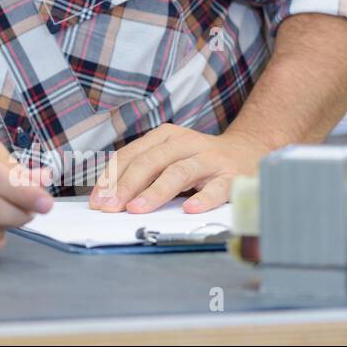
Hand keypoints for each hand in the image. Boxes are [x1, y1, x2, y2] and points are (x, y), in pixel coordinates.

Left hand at [89, 124, 268, 213]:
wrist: (249, 150)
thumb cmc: (199, 159)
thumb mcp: (168, 157)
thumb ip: (143, 171)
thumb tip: (108, 196)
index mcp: (164, 137)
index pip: (131, 155)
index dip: (111, 177)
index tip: (97, 199)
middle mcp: (185, 143)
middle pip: (150, 162)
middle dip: (126, 186)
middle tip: (110, 207)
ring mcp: (209, 159)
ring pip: (178, 172)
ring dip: (155, 192)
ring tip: (136, 209)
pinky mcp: (232, 175)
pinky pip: (216, 188)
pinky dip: (202, 199)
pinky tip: (189, 209)